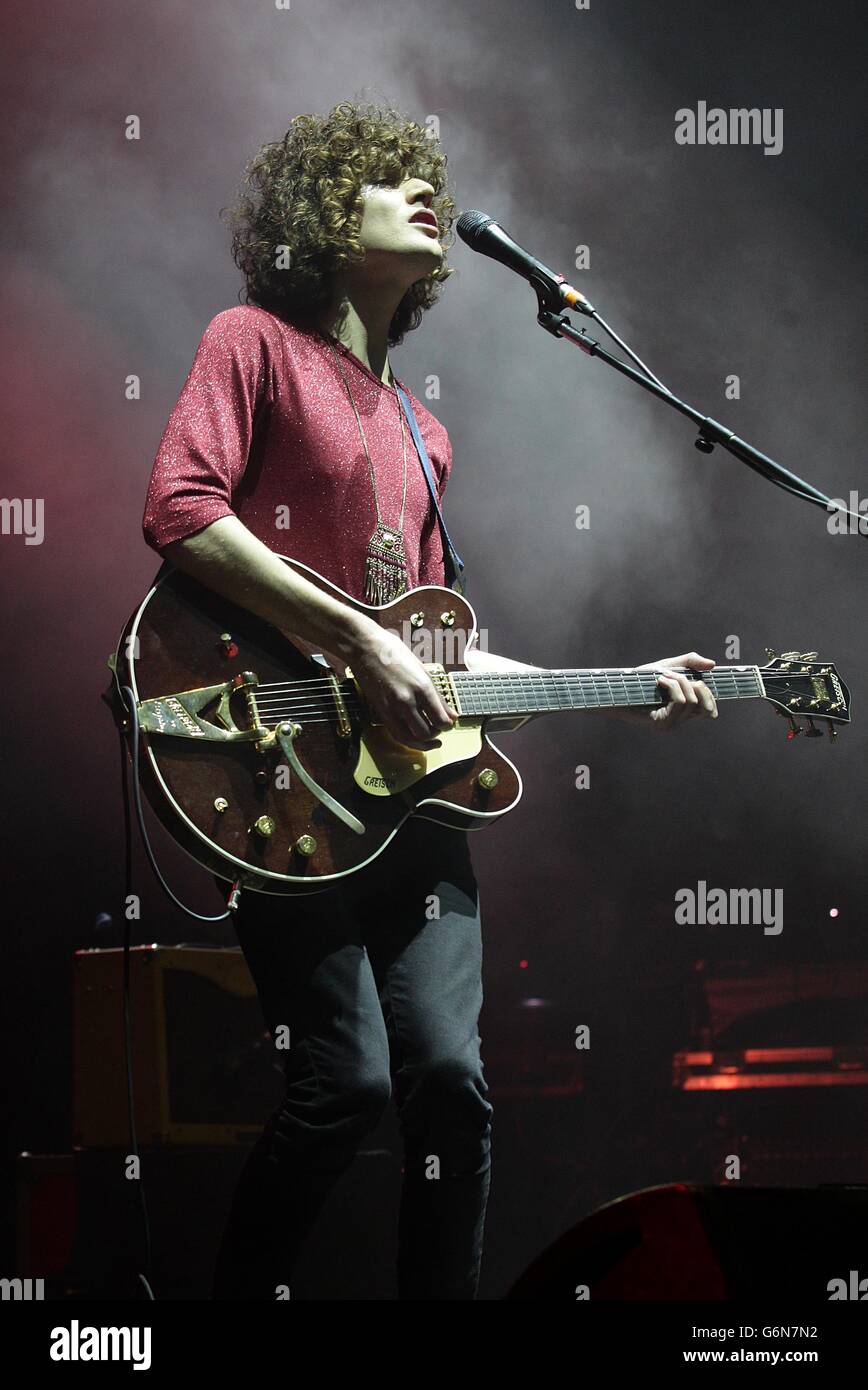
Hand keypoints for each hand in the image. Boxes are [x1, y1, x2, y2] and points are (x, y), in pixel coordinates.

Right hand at [348, 622, 457, 748]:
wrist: (365, 648)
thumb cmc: (393, 653)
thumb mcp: (423, 670)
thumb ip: (438, 697)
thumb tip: (452, 715)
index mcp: (422, 687)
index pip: (441, 720)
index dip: (448, 726)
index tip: (449, 723)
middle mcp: (407, 700)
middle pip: (427, 733)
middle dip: (436, 734)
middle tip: (439, 728)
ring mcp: (392, 707)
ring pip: (411, 738)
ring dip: (422, 741)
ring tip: (428, 736)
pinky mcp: (381, 711)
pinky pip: (396, 734)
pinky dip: (408, 739)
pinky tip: (414, 735)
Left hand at [626, 651, 717, 728]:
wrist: (617, 688)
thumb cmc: (640, 679)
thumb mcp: (668, 666)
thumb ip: (690, 662)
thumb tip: (713, 664)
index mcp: (684, 711)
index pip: (710, 712)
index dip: (712, 697)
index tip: (699, 681)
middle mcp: (679, 720)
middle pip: (706, 708)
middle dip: (698, 686)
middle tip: (678, 675)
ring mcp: (671, 724)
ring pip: (692, 702)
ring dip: (680, 682)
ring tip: (663, 675)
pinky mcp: (661, 723)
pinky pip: (680, 702)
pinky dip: (673, 686)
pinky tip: (660, 680)